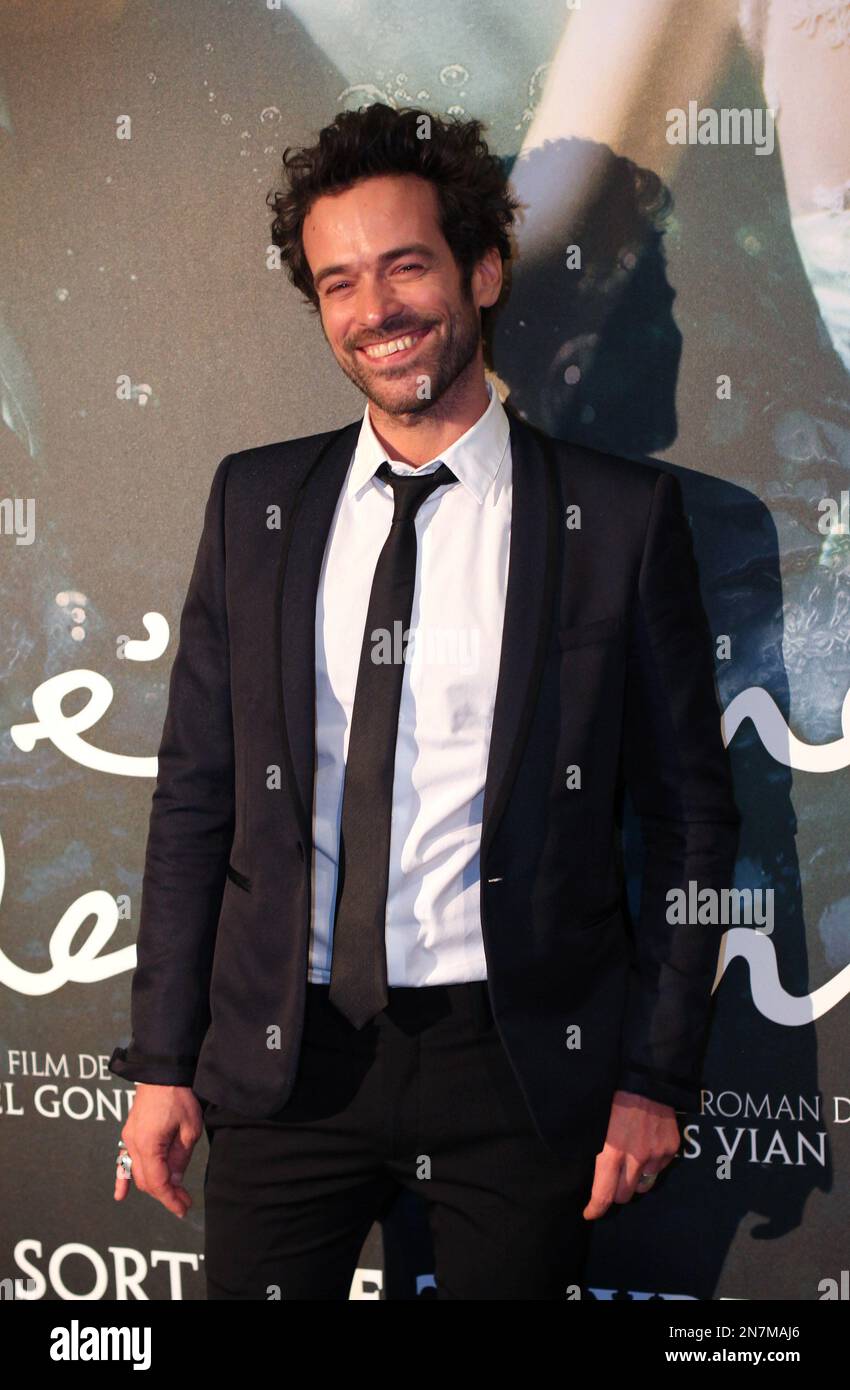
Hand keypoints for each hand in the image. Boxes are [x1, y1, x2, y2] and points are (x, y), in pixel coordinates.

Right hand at [113, 1083, 202, 1218]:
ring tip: (172, 1194)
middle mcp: (133, 1145)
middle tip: (185, 1200)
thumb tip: (174, 1180)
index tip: (183, 1208)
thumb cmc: (178, 1096)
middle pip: (147, 1181)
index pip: (158, 1183)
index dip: (171, 1199)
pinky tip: (121, 1194)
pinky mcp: (130, 1133)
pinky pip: (124, 1161)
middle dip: (166, 1194)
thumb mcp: (189, 1129)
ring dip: (153, 1186)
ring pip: (137, 1173)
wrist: (163, 1071)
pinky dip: (123, 1178)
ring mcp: (129, 1139)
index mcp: (148, 1146)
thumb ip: (180, 1158)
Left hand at [583, 1089, 679, 1219]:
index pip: (604, 1193)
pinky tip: (646, 1147)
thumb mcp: (599, 1124)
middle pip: (624, 1195)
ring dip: (635, 1180)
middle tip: (611, 1180)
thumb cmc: (616, 1098)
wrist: (649, 1079)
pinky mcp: (671, 1150)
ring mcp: (656, 1156)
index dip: (596, 1208)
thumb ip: (599, 1150)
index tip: (590, 1213)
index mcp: (613, 1152)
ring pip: (643, 1185)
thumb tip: (594, 1171)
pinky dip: (651, 1165)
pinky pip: (658, 1169)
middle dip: (616, 1192)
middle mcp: (636, 1159)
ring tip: (630, 1161)